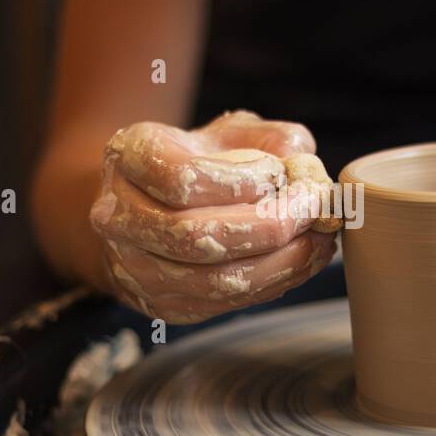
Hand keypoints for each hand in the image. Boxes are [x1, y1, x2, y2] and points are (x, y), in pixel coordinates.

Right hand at [88, 110, 339, 323]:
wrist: (149, 203)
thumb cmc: (197, 159)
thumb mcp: (229, 132)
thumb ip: (271, 140)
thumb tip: (306, 168)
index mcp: (129, 157)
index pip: (182, 180)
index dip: (242, 182)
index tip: (282, 175)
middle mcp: (117, 215)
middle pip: (195, 236)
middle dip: (269, 227)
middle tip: (314, 211)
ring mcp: (133, 266)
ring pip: (210, 279)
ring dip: (278, 263)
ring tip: (318, 241)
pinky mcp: (160, 303)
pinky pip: (221, 303)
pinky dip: (272, 284)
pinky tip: (302, 262)